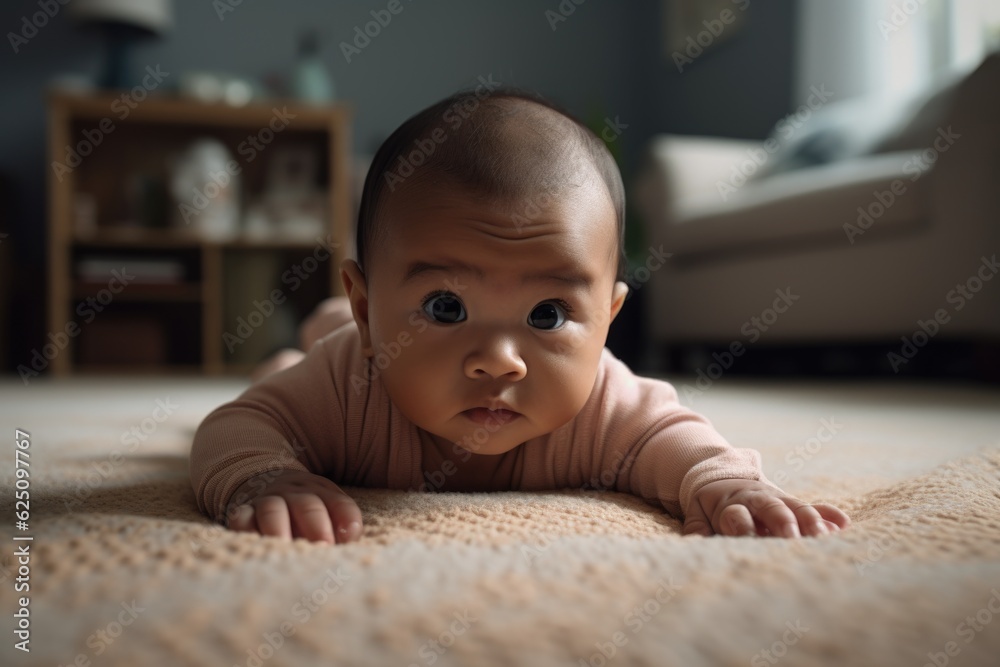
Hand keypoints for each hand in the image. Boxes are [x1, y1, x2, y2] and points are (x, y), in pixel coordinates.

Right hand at [224, 469, 362, 543]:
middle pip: (308, 505)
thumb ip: (343, 523)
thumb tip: (349, 539)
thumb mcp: (327, 505)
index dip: (346, 519)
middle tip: (323, 547)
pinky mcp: (243, 511)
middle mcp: (295, 493)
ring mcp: (267, 500)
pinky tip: (252, 542)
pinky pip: (241, 517)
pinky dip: (244, 528)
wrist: (263, 478)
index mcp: (322, 492)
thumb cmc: (304, 507)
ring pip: (273, 509)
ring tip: (285, 547)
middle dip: (316, 525)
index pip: (339, 504)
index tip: (348, 538)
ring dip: (279, 528)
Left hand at [682, 479, 849, 537]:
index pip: (735, 513)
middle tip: (793, 538)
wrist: (724, 477)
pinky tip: (843, 524)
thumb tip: (695, 541)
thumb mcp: (696, 511)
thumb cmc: (710, 503)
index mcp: (730, 502)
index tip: (746, 533)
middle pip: (771, 508)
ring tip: (823, 538)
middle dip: (783, 522)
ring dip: (811, 521)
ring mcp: (778, 501)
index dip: (740, 523)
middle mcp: (757, 499)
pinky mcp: (794, 505)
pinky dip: (828, 515)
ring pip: (796, 507)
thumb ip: (697, 527)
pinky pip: (814, 507)